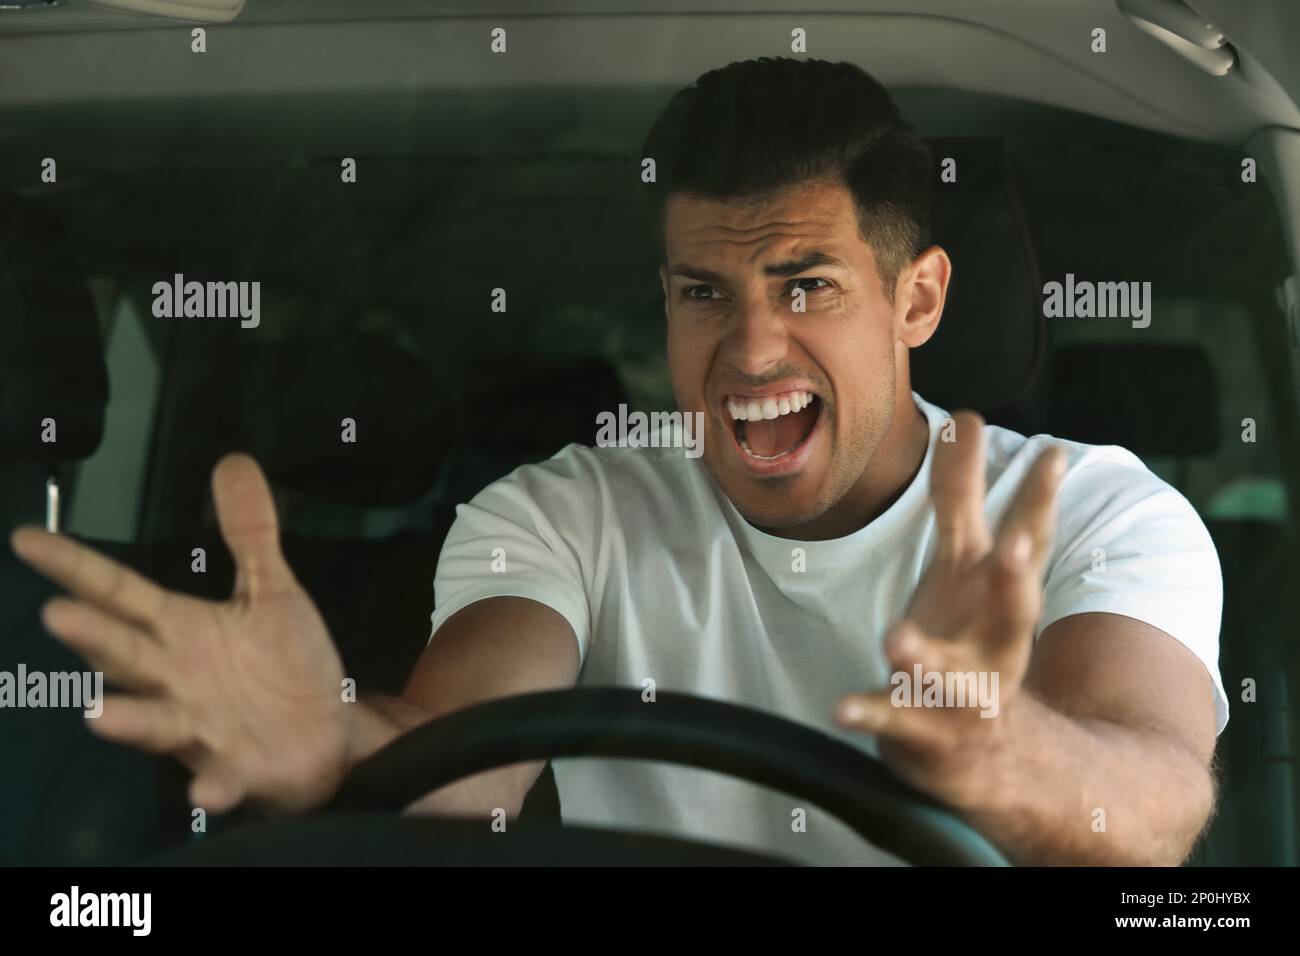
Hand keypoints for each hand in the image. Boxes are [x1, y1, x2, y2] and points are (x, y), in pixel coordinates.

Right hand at [11, 454, 348, 813]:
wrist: (325, 733)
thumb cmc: (284, 664)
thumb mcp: (273, 591)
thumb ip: (250, 534)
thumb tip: (234, 461)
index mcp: (180, 630)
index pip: (120, 592)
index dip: (76, 566)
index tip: (28, 539)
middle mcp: (176, 678)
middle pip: (126, 654)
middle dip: (95, 637)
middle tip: (59, 615)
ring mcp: (200, 727)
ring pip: (155, 721)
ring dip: (128, 719)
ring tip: (97, 713)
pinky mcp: (234, 767)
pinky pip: (219, 779)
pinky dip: (211, 785)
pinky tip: (206, 789)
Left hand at [835, 412, 1065, 808]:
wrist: (982, 752)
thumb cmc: (967, 637)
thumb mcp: (964, 563)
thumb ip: (960, 493)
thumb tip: (964, 417)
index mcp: (997, 595)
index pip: (1027, 540)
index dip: (1039, 498)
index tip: (1052, 454)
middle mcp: (994, 641)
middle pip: (1015, 610)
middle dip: (1017, 579)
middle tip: (1017, 549)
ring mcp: (962, 689)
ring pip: (949, 673)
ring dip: (925, 655)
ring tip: (896, 637)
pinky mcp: (924, 728)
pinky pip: (895, 719)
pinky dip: (869, 711)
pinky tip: (841, 705)